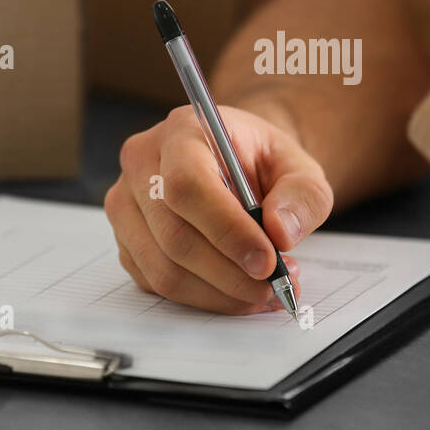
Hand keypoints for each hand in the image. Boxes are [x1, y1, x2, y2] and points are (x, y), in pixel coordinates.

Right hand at [105, 103, 332, 312]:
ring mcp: (126, 205)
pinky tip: (239, 293)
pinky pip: (157, 284)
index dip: (226, 229)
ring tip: (264, 290)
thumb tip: (281, 232)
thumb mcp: (300, 167)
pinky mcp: (126, 241)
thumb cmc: (264, 162)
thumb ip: (302, 196)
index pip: (188, 184)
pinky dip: (203, 298)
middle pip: (173, 234)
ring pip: (163, 268)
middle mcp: (142, 163)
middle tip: (274, 285)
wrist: (239, 163)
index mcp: (183, 130)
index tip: (267, 261)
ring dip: (220, 292)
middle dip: (230, 272)